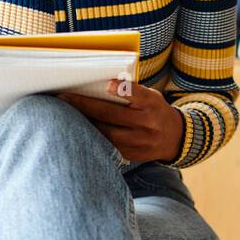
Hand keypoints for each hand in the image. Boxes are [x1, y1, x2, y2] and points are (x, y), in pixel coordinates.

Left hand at [57, 79, 184, 162]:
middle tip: (64, 98)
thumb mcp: (152, 97)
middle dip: (85, 105)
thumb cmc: (156, 111)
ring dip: (83, 123)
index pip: (137, 95)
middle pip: (112, 114)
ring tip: (64, 114)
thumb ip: (133, 93)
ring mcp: (139, 142)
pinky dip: (91, 137)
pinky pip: (108, 146)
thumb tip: (100, 87)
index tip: (108, 84)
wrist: (175, 138)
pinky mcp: (132, 155)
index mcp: (152, 105)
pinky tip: (77, 130)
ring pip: (106, 133)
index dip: (123, 90)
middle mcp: (147, 124)